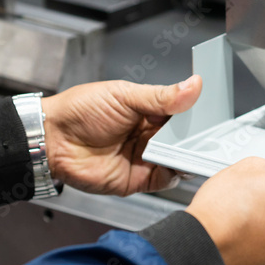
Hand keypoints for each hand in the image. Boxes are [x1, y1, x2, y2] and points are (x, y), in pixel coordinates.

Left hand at [42, 76, 202, 195]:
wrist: (52, 140)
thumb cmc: (80, 112)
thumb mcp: (125, 96)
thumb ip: (162, 96)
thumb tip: (194, 85)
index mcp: (148, 111)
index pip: (182, 112)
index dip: (196, 113)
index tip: (212, 112)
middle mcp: (150, 135)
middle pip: (184, 138)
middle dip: (196, 136)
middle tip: (209, 133)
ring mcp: (145, 158)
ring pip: (178, 158)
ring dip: (188, 155)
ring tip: (195, 149)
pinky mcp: (139, 179)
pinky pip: (166, 179)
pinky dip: (176, 173)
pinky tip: (178, 164)